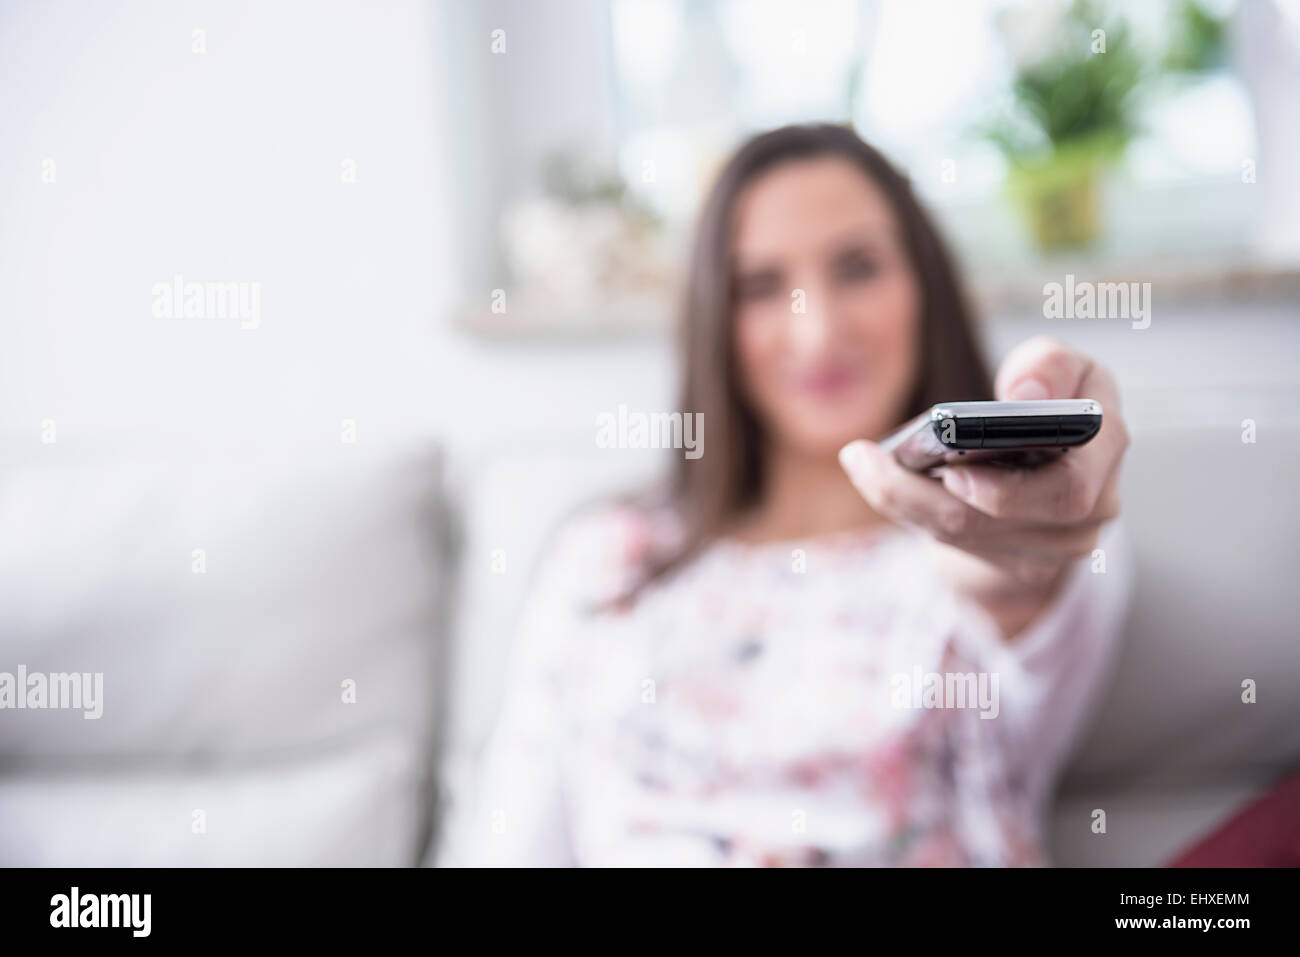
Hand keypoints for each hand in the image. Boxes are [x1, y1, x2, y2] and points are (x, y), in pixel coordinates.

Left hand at [838, 337, 1128, 631]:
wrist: (1051, 461)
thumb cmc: (1054, 400)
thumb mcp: (1059, 366)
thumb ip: (1050, 364)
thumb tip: (1024, 398)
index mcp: (1107, 450)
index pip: (1071, 488)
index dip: (1009, 489)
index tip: (952, 469)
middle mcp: (1091, 509)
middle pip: (1003, 521)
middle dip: (936, 497)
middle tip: (882, 466)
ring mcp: (1055, 545)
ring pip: (967, 534)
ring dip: (905, 499)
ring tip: (860, 461)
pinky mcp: (1017, 562)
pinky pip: (954, 541)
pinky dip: (908, 507)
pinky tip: (871, 475)